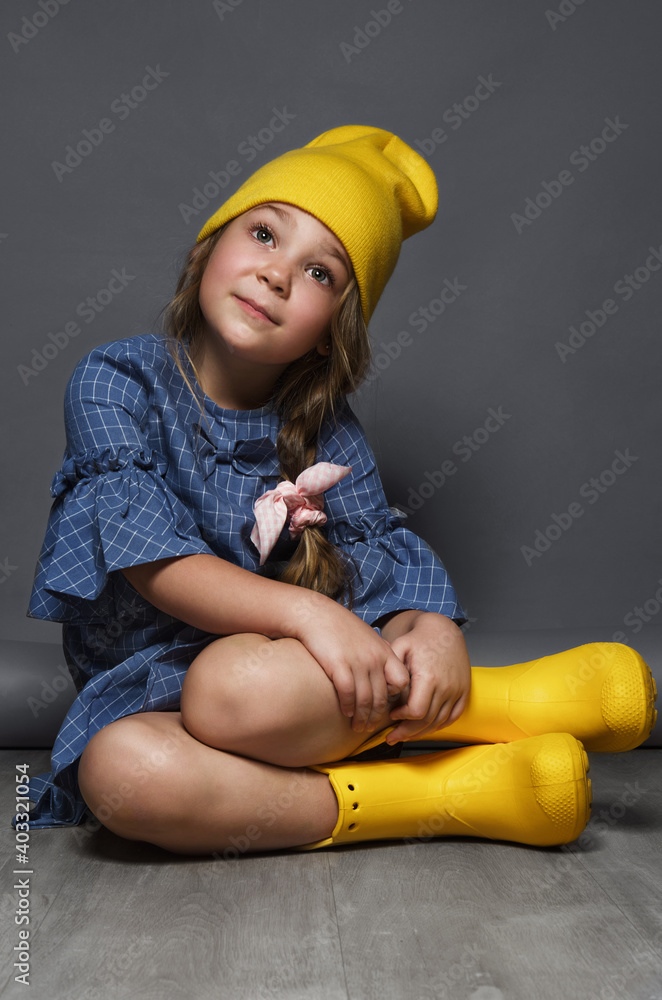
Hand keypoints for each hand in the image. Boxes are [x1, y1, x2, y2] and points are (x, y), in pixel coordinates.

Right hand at [290, 594, 410, 733]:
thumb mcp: (367, 636)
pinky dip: (348, 706)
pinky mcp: (339, 665)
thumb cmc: (340, 627)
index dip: (395, 696)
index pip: (402, 681)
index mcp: (384, 651)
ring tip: (357, 726)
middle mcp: (374, 658)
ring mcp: (357, 662)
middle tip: (370, 727)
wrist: (316, 614)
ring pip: (365, 699)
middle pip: (382, 696)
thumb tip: (385, 671)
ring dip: (362, 717)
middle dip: (376, 716)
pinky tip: (345, 711)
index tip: (385, 704)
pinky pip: (348, 693)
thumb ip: (379, 653)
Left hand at [385, 613, 470, 742]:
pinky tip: (426, 728)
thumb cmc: (419, 639)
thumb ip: (390, 669)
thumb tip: (383, 692)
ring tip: (405, 735)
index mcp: (429, 677)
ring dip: (421, 733)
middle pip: (427, 721)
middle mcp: (446, 687)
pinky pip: (453, 717)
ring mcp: (457, 690)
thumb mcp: (399, 647)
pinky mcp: (465, 691)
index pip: (416, 711)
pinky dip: (439, 725)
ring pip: (439, 722)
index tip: (392, 715)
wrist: (444, 630)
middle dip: (407, 732)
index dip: (402, 718)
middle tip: (392, 737)